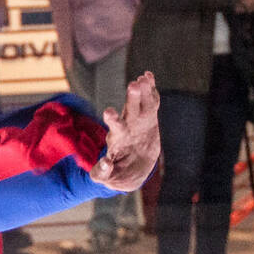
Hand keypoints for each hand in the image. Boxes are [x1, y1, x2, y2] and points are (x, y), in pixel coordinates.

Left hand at [91, 71, 160, 191]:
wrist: (131, 168)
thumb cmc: (115, 173)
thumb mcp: (105, 177)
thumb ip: (101, 173)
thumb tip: (105, 163)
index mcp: (117, 138)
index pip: (115, 127)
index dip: (112, 119)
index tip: (109, 112)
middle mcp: (127, 126)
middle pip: (130, 110)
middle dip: (132, 98)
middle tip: (133, 84)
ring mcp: (139, 120)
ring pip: (143, 104)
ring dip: (144, 91)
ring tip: (144, 77)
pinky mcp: (150, 118)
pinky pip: (152, 103)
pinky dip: (152, 91)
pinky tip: (149, 76)